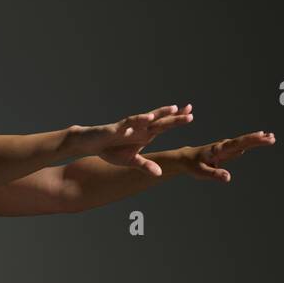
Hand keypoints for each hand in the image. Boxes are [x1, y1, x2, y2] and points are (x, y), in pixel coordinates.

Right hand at [76, 104, 194, 173]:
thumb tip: (160, 173)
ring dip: (160, 113)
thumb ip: (145, 166)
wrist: (92, 144)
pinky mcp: (117, 127)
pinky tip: (148, 117)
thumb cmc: (111, 150)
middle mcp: (140, 128)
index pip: (164, 125)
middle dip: (175, 116)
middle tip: (190, 111)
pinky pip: (129, 122)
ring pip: (147, 118)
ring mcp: (130, 126)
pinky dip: (138, 120)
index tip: (191, 114)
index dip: (177, 120)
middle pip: (160, 120)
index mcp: (145, 134)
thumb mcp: (130, 161)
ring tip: (172, 109)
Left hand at [180, 130, 275, 182]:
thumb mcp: (201, 172)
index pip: (236, 144)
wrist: (187, 158)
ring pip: (244, 142)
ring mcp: (227, 147)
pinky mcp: (228, 150)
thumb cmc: (193, 165)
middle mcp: (224, 146)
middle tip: (272, 138)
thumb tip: (228, 177)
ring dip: (257, 139)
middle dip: (257, 139)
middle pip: (243, 141)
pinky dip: (252, 142)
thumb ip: (214, 174)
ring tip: (271, 138)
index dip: (249, 140)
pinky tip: (261, 140)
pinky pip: (242, 145)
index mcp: (218, 150)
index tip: (261, 136)